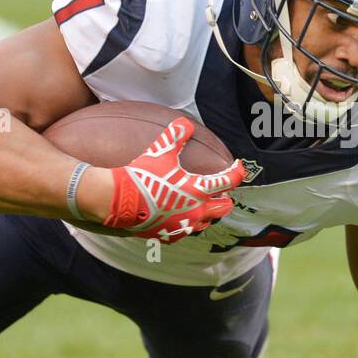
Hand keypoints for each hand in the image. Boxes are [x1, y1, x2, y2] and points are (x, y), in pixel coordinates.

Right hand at [104, 117, 243, 242]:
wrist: (119, 201)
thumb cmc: (142, 175)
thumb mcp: (160, 151)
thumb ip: (176, 135)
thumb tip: (186, 122)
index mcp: (198, 190)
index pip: (229, 181)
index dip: (237, 171)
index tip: (237, 166)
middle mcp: (196, 211)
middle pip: (224, 207)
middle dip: (226, 198)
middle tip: (222, 190)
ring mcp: (183, 226)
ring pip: (207, 222)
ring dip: (208, 212)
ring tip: (202, 203)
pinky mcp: (169, 235)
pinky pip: (185, 232)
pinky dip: (187, 223)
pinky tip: (180, 217)